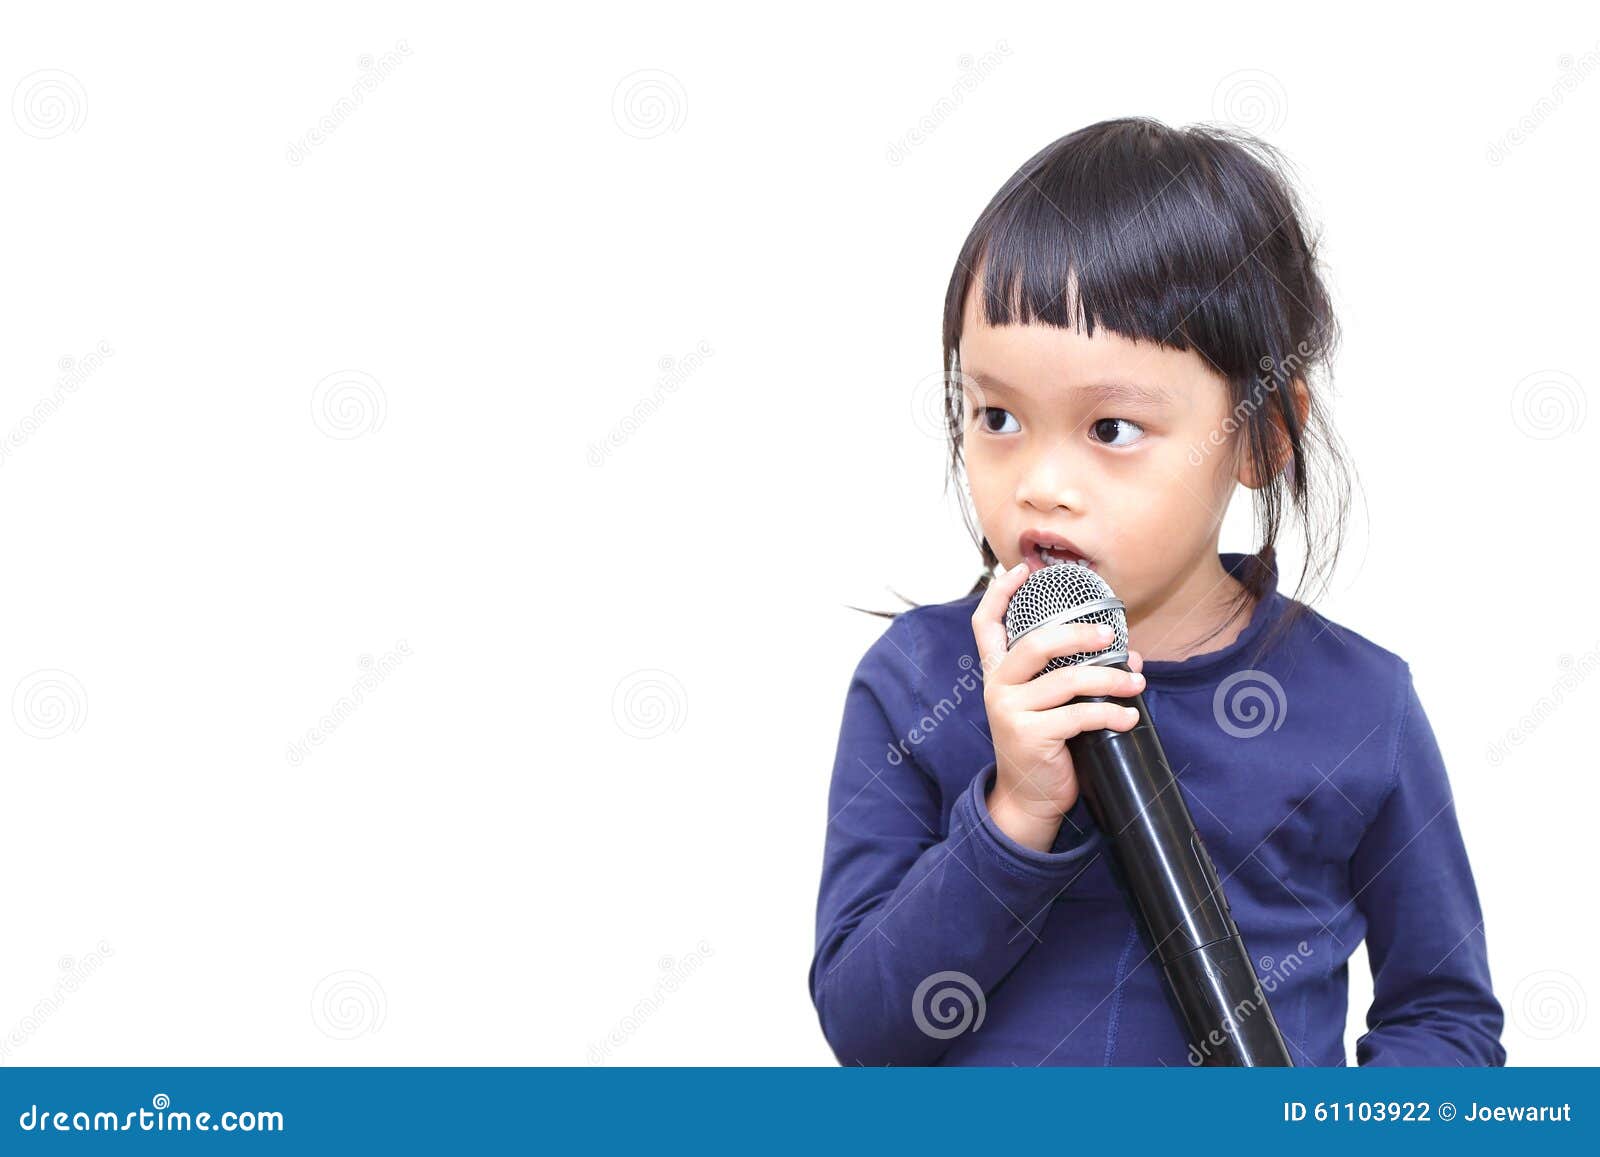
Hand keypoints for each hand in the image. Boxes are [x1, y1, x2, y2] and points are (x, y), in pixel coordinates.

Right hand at [970, 562, 1146, 851]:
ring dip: (1109, 678)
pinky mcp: (1030, 735)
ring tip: (1136, 682)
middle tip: (1110, 636)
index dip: (1000, 594)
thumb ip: (1069, 674)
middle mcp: (998, 687)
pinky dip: (1111, 713)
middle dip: (1077, 634)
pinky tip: (1129, 716)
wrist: (1030, 797)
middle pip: (1034, 643)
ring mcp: (1010, 711)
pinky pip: (1079, 715)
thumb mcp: (1046, 704)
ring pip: (1066, 680)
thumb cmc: (1044, 744)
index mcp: (998, 673)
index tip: (1022, 571)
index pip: (986, 625)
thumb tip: (1128, 655)